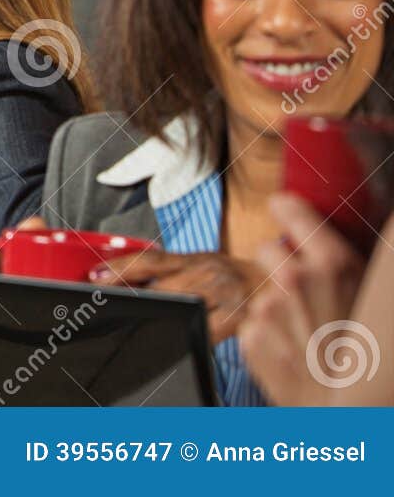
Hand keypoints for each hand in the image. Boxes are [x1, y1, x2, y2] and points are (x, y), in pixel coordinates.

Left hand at [89, 248, 264, 342]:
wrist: (286, 285)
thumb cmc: (238, 278)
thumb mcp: (204, 264)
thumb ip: (170, 272)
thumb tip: (121, 280)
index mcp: (197, 259)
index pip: (150, 260)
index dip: (120, 268)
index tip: (94, 278)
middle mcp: (212, 273)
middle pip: (161, 290)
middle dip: (132, 301)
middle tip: (105, 309)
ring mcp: (228, 297)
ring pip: (181, 312)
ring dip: (155, 322)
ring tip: (131, 328)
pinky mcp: (243, 320)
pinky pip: (206, 336)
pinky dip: (187, 339)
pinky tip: (172, 345)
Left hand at [238, 193, 368, 405]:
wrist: (357, 414)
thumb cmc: (372, 356)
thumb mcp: (371, 295)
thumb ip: (341, 262)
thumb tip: (326, 241)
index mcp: (332, 264)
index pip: (289, 208)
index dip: (286, 209)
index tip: (282, 209)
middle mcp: (294, 280)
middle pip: (267, 248)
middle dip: (281, 263)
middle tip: (303, 289)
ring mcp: (267, 309)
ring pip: (262, 289)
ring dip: (277, 303)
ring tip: (308, 330)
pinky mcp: (250, 336)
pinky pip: (254, 322)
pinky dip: (267, 333)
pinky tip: (294, 349)